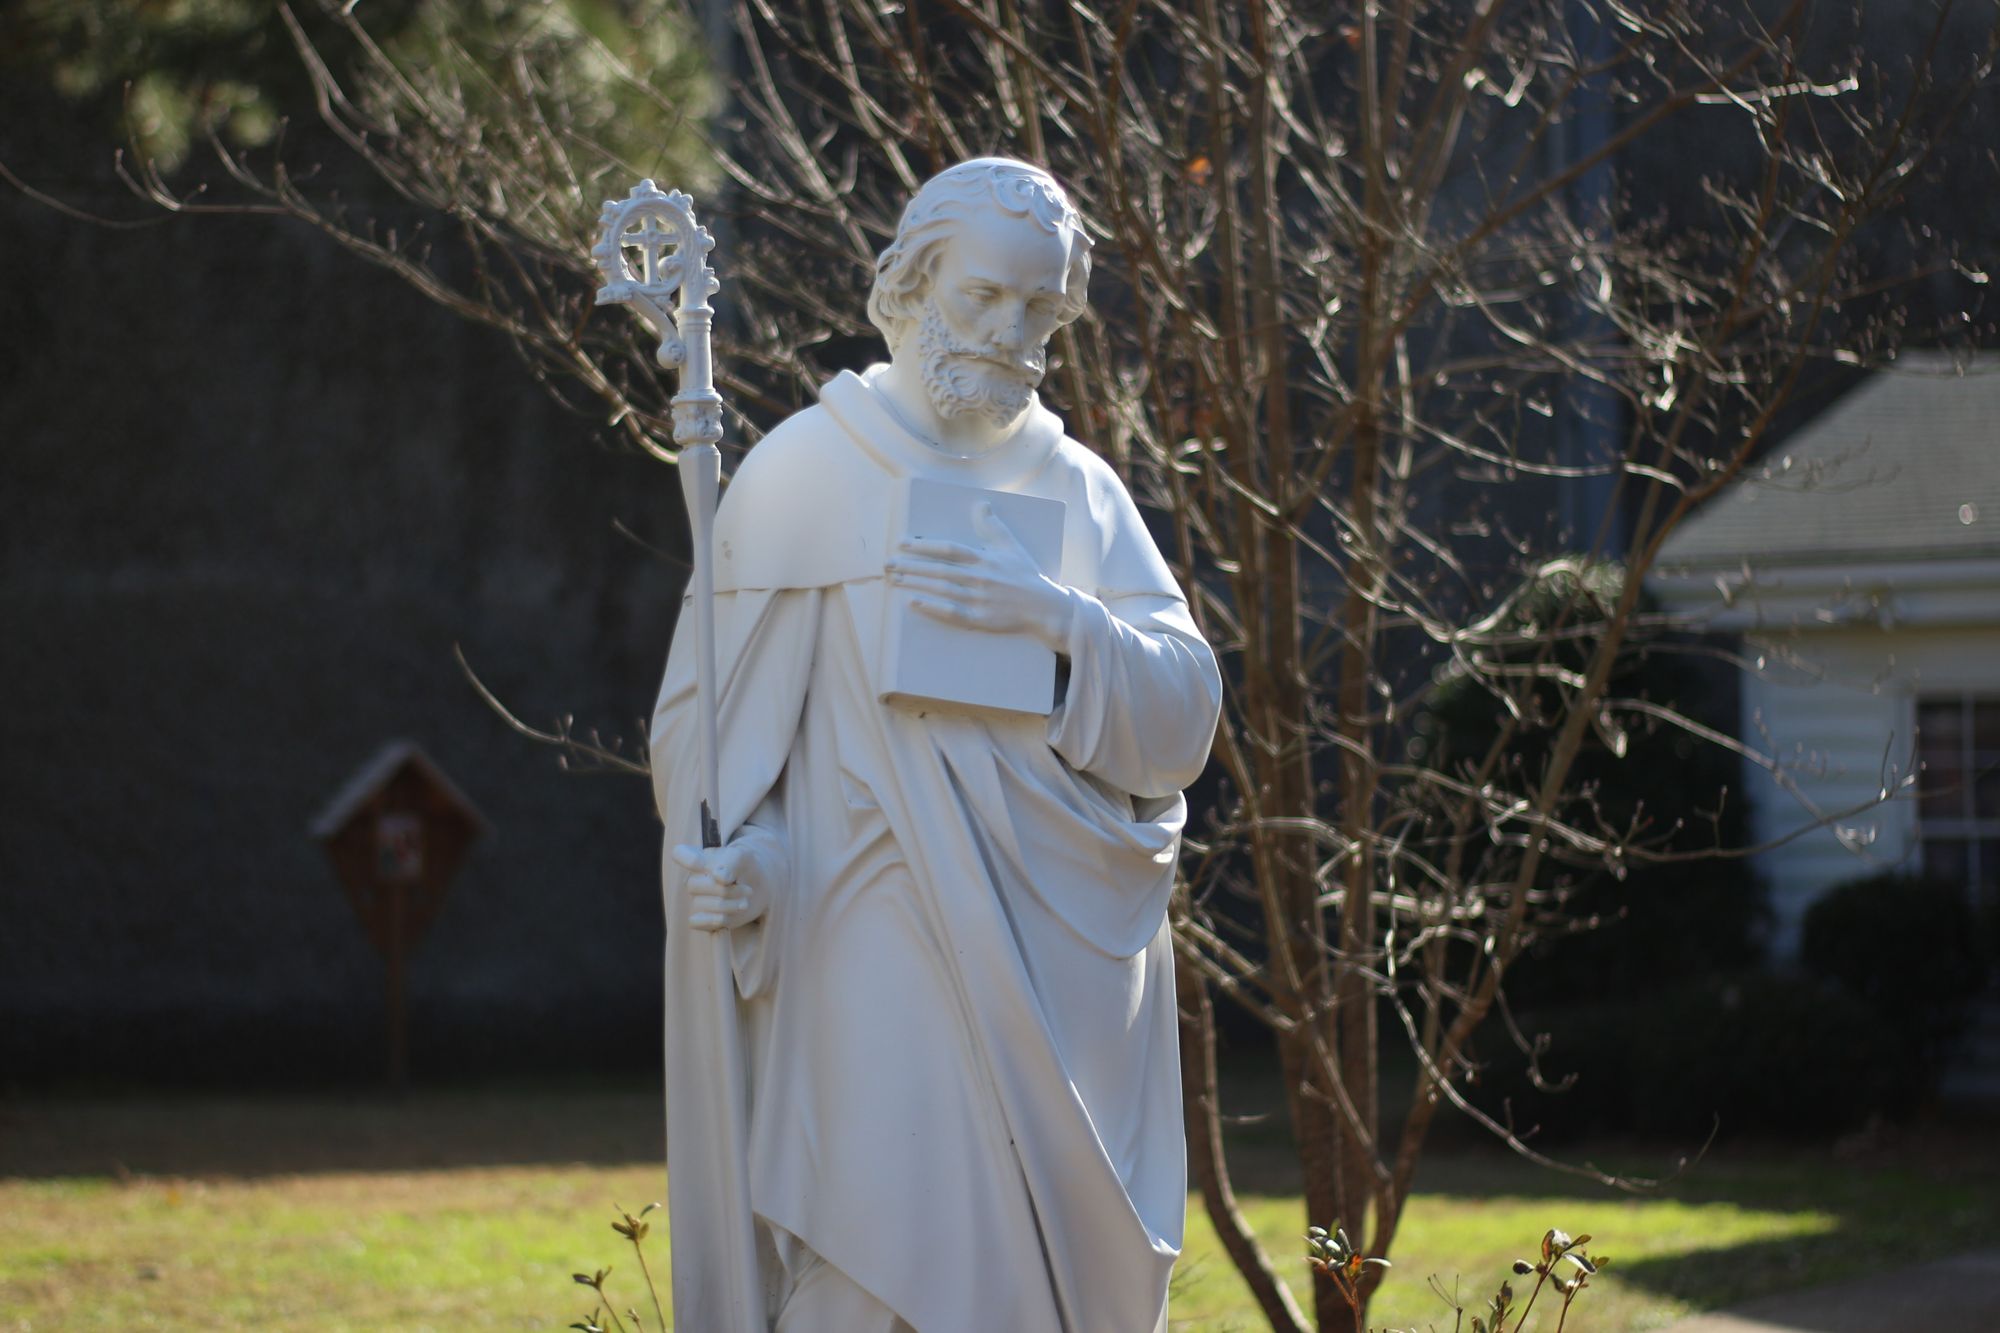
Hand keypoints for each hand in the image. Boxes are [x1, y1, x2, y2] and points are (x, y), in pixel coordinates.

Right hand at [671, 841, 772, 931]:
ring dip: (727, 906)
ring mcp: (696, 899)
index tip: (704, 864)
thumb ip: (731, 863)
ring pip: (699, 905)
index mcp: (697, 858)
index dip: (690, 860)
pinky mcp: (701, 918)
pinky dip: (713, 922)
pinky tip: (728, 920)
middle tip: (749, 890)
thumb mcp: (742, 858)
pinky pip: (696, 922)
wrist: (758, 886)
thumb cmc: (745, 867)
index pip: (680, 853)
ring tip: (745, 904)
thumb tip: (718, 877)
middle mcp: (692, 879)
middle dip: (724, 890)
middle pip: (693, 885)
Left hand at [885, 502, 1075, 649]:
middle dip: (911, 566)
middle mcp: (980, 579)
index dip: (924, 546)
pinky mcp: (980, 620)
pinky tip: (913, 603)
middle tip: (887, 563)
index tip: (902, 543)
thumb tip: (980, 504)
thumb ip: (993, 527)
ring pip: (941, 589)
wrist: (1046, 608)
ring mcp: (979, 600)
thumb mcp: (1012, 547)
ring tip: (894, 579)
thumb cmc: (1027, 576)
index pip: (949, 549)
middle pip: (939, 570)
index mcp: (985, 560)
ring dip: (915, 584)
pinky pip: (951, 614)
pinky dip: (932, 608)